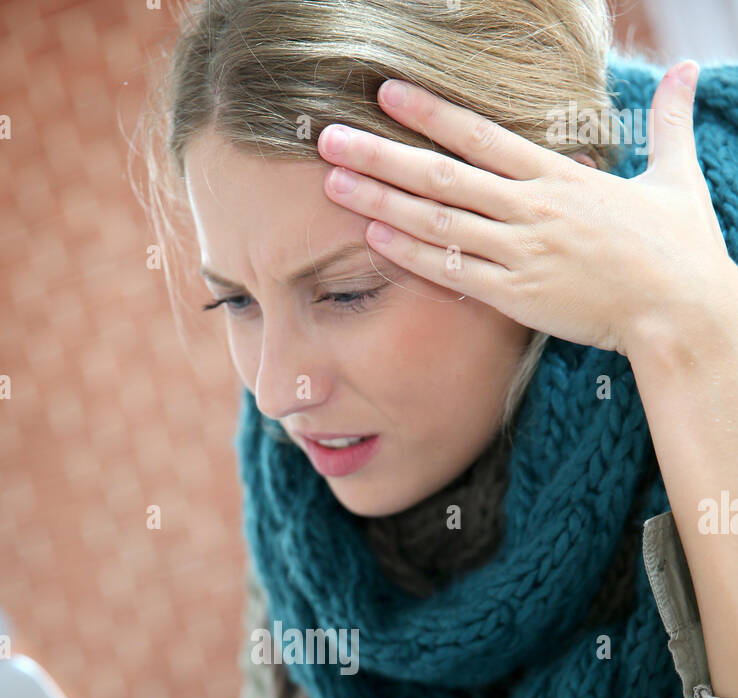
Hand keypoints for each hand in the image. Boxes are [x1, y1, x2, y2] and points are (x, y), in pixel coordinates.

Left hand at [318, 63, 731, 356]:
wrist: (680, 310)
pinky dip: (412, 254)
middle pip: (442, 174)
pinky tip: (374, 236)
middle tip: (329, 136)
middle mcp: (532, 209)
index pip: (481, 134)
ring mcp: (521, 253)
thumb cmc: (680, 248)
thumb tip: (687, 68)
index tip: (386, 92)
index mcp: (560, 177)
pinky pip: (453, 271)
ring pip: (438, 220)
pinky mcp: (517, 296)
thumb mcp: (677, 176)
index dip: (430, 112)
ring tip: (334, 181)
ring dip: (382, 199)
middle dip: (381, 153)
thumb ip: (669, 121)